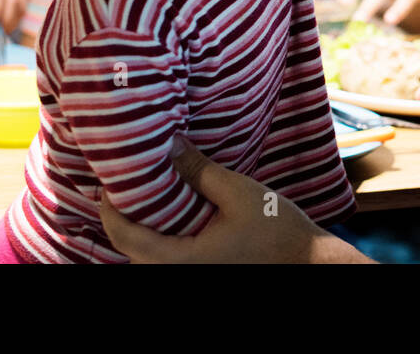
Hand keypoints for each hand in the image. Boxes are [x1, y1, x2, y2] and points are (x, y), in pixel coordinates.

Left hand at [98, 136, 372, 263]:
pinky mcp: (199, 273)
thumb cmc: (277, 229)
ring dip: (142, 225)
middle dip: (123, 213)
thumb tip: (169, 143)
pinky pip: (164, 257)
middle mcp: (178, 274)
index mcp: (183, 261)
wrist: (307, 262)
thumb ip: (199, 171)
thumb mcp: (238, 192)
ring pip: (145, 255)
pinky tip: (169, 211)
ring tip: (147, 190)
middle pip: (129, 248)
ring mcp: (189, 276)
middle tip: (127, 178)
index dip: (111, 207)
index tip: (113, 178)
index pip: (125, 237)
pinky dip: (159, 235)